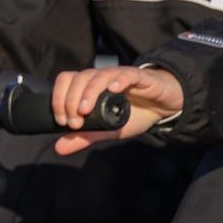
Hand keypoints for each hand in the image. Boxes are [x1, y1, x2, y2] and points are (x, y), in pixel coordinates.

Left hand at [51, 65, 184, 155]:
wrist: (163, 108)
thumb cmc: (134, 114)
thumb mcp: (108, 130)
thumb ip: (84, 137)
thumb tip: (58, 148)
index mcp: (90, 86)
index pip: (66, 82)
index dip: (59, 99)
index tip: (62, 121)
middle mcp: (102, 77)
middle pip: (79, 78)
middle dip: (70, 100)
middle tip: (75, 121)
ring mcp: (120, 75)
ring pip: (99, 75)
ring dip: (88, 92)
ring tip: (85, 110)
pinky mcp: (140, 77)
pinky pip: (127, 74)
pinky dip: (118, 80)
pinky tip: (114, 90)